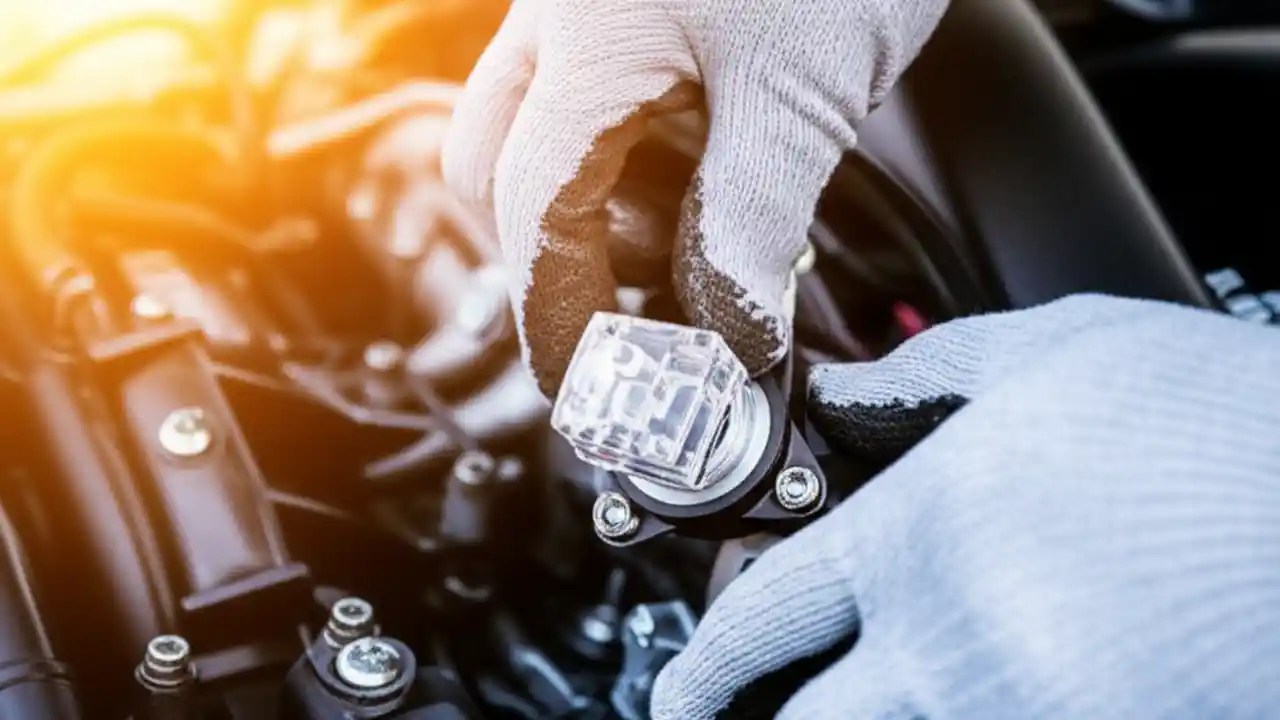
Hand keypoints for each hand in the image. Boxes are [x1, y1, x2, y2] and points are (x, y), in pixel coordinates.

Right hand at [442, 0, 948, 394]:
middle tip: (656, 288)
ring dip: (605, 196)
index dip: (555, 308)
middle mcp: (558, 15)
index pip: (533, 206)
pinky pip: (587, 93)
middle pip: (499, 167)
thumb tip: (728, 334)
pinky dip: (632, 148)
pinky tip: (705, 150)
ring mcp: (581, 2)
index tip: (584, 377)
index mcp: (586, 38)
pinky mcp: (617, 1)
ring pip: (539, 131)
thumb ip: (752, 224)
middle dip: (565, 245)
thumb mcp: (802, 96)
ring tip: (705, 209)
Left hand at [653, 295, 1279, 718]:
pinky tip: (979, 692)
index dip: (701, 667)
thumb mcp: (1047, 358)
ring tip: (870, 693)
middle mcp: (952, 644)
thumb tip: (850, 392)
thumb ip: (921, 381)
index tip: (680, 691)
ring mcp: (1022, 713)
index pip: (759, 619)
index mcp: (918, 537)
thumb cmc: (1216, 428)